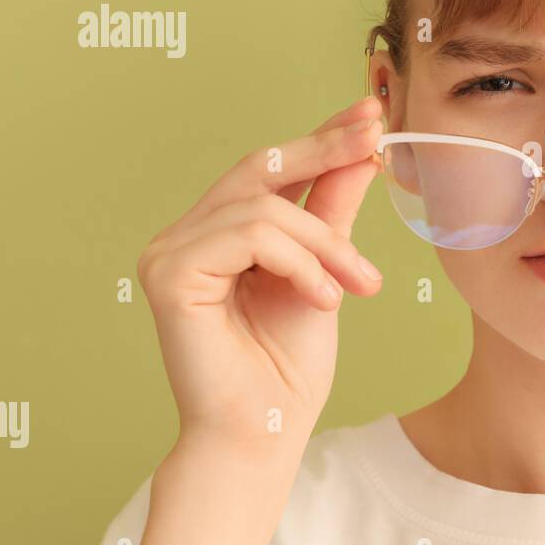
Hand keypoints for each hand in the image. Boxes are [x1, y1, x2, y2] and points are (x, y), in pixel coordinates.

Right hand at [136, 96, 385, 456]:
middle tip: (377, 139)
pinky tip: (323, 299)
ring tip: (358, 285)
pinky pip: (251, 235)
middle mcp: (186, 235)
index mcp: (218, 234)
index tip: (370, 113)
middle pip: (259, 168)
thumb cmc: (288, 365)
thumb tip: (363, 149)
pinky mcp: (168, 273)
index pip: (269, 170)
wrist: (265, 431)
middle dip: (325, 150)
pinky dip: (299, 262)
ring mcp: (170, 251)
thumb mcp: (326, 270)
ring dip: (326, 244)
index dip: (319, 137)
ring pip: (264, 207)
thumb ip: (333, 209)